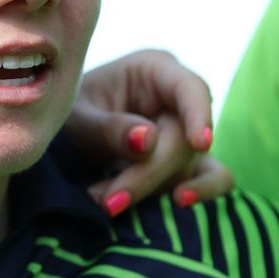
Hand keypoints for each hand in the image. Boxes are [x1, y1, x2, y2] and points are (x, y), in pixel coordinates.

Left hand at [64, 50, 234, 215]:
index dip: (199, 115)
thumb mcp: (78, 114)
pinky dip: (197, 193)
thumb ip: (108, 128)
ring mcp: (187, 131)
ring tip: (107, 202)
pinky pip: (212, 178)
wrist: (67, 131)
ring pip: (190, 164)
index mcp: (154, 70)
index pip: (190, 87)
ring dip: (152, 188)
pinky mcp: (189, 161)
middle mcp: (178, 99)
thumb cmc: (72, 110)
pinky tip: (172, 207)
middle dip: (147, 173)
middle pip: (183, 138)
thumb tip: (149, 142)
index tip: (200, 144)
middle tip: (110, 201)